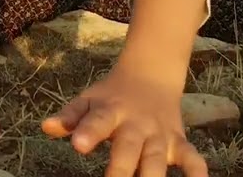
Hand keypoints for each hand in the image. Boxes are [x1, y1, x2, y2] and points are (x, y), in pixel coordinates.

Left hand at [41, 65, 205, 176]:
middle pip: (128, 149)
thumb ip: (70, 116)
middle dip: (120, 170)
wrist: (150, 76)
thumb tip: (45, 127)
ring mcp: (159, 135)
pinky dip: (197, 173)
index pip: (97, 121)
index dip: (87, 132)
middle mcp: (136, 125)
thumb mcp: (88, 100)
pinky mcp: (179, 143)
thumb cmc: (111, 96)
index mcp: (110, 111)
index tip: (78, 145)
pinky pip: (193, 160)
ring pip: (156, 160)